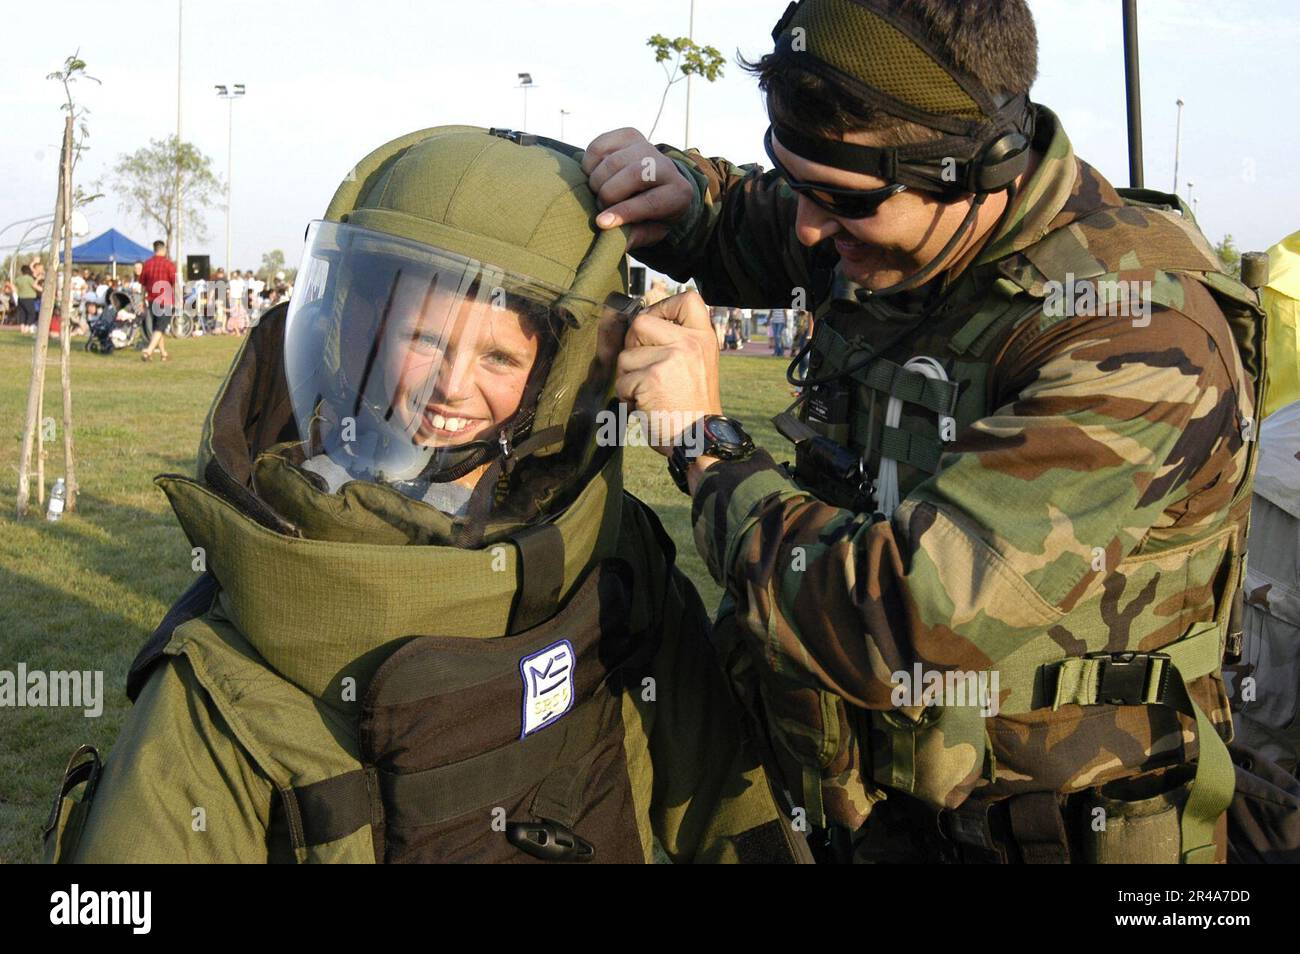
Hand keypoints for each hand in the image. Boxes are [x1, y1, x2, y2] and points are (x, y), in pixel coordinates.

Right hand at [583, 128, 693, 250]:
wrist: (658, 182)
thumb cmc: (653, 214)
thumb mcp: (652, 231)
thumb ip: (637, 237)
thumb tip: (617, 242)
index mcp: (678, 194)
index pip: (651, 202)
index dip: (624, 212)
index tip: (601, 222)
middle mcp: (666, 166)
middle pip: (633, 174)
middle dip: (608, 193)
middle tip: (600, 205)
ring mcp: (647, 146)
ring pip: (613, 160)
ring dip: (596, 180)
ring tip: (597, 192)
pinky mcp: (629, 134)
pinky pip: (600, 146)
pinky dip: (589, 162)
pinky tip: (593, 174)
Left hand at [616, 291, 722, 456]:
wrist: (701, 440)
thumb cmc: (693, 406)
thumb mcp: (697, 364)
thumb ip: (678, 342)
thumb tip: (638, 323)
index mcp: (704, 338)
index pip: (687, 298)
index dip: (662, 307)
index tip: (656, 325)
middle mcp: (690, 343)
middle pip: (641, 323)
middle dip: (633, 347)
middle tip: (645, 369)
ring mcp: (671, 358)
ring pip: (625, 356)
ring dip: (628, 378)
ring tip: (648, 394)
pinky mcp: (652, 377)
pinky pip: (622, 381)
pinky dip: (627, 397)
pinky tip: (646, 406)